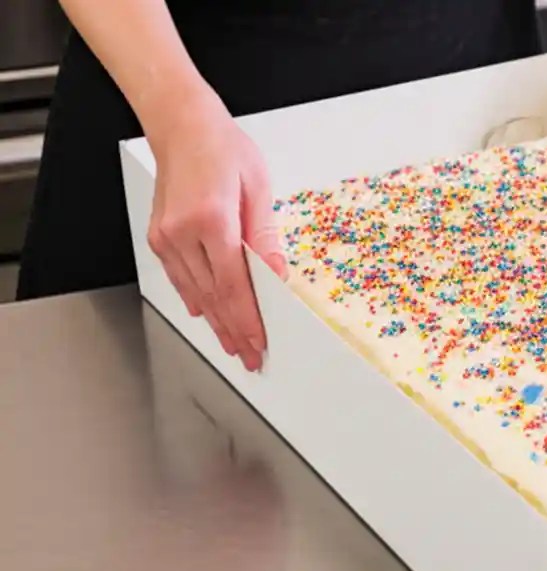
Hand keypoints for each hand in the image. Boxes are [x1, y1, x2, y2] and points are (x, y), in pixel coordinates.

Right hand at [146, 91, 287, 371]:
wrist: (182, 125)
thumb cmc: (223, 148)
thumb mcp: (257, 189)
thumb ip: (265, 237)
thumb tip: (276, 277)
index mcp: (211, 219)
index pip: (233, 285)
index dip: (247, 321)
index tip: (259, 344)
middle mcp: (182, 232)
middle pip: (212, 296)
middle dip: (234, 331)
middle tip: (252, 357)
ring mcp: (165, 236)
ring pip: (194, 292)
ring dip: (215, 322)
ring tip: (234, 345)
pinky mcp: (159, 236)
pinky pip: (180, 278)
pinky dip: (197, 300)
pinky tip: (208, 316)